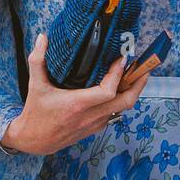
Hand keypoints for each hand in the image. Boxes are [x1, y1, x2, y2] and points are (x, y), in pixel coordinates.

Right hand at [0, 32, 151, 154]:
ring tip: (137, 74)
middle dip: (139, 84)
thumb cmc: (36, 113)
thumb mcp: (35, 85)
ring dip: (133, 91)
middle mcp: (90, 116)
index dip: (118, 75)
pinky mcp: (97, 127)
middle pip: (126, 101)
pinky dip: (122, 99)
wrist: (35, 141)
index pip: (107, 91)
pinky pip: (116, 112)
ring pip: (124, 108)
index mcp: (77, 105)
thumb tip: (42, 38)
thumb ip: (38, 60)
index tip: (122, 59)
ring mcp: (96, 123)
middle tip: (144, 67)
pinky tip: (122, 87)